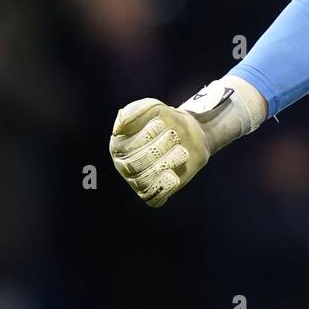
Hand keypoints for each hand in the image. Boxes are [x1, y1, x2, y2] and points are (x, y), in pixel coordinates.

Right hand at [109, 77, 264, 206]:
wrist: (190, 134)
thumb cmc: (167, 120)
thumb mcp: (153, 108)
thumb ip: (135, 111)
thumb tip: (118, 126)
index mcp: (118, 146)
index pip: (125, 148)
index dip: (146, 135)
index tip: (162, 123)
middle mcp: (124, 166)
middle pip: (134, 165)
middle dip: (159, 148)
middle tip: (174, 136)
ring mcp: (138, 182)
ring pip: (145, 182)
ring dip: (167, 164)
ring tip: (182, 151)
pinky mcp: (154, 193)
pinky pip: (153, 199)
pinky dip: (164, 188)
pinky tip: (174, 175)